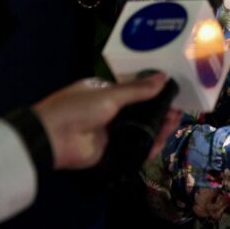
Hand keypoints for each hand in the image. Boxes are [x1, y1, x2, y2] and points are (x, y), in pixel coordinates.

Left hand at [32, 72, 174, 169]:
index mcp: (106, 92)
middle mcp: (110, 110)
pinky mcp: (111, 151)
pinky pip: (134, 148)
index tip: (173, 95)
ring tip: (172, 127)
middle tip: (177, 114)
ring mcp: (111, 131)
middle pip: (141, 112)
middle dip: (160, 112)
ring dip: (156, 129)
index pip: (136, 91)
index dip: (155, 93)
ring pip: (140, 130)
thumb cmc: (78, 108)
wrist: (52, 139)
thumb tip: (164, 77)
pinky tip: (158, 144)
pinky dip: (146, 147)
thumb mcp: (109, 95)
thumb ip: (138, 89)